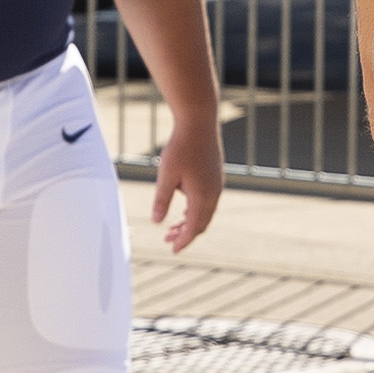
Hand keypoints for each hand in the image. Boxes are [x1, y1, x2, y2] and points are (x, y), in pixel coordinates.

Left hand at [149, 108, 222, 253]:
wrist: (199, 122)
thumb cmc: (181, 147)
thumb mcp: (166, 175)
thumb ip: (161, 200)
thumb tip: (156, 222)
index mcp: (202, 197)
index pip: (193, 228)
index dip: (183, 241)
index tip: (172, 250)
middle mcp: (213, 193)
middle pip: (201, 223)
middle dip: (186, 234)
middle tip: (168, 240)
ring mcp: (217, 184)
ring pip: (205, 212)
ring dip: (190, 222)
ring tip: (173, 227)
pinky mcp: (215, 176)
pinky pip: (208, 202)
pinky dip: (196, 211)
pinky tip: (184, 210)